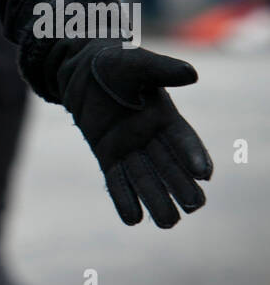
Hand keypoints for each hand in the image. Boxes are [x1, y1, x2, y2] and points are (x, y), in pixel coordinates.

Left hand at [54, 40, 212, 226]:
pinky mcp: (108, 156)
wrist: (81, 68)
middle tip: (193, 204)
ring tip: (168, 222)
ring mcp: (129, 149)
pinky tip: (132, 219)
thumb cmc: (115, 62)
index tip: (204, 174)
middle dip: (181, 185)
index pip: (183, 140)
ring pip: (146, 180)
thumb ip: (161, 70)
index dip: (194, 155)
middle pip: (170, 167)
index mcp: (165, 117)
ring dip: (157, 200)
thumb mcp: (136, 63)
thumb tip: (191, 74)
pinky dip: (124, 199)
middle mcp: (151, 137)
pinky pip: (118, 181)